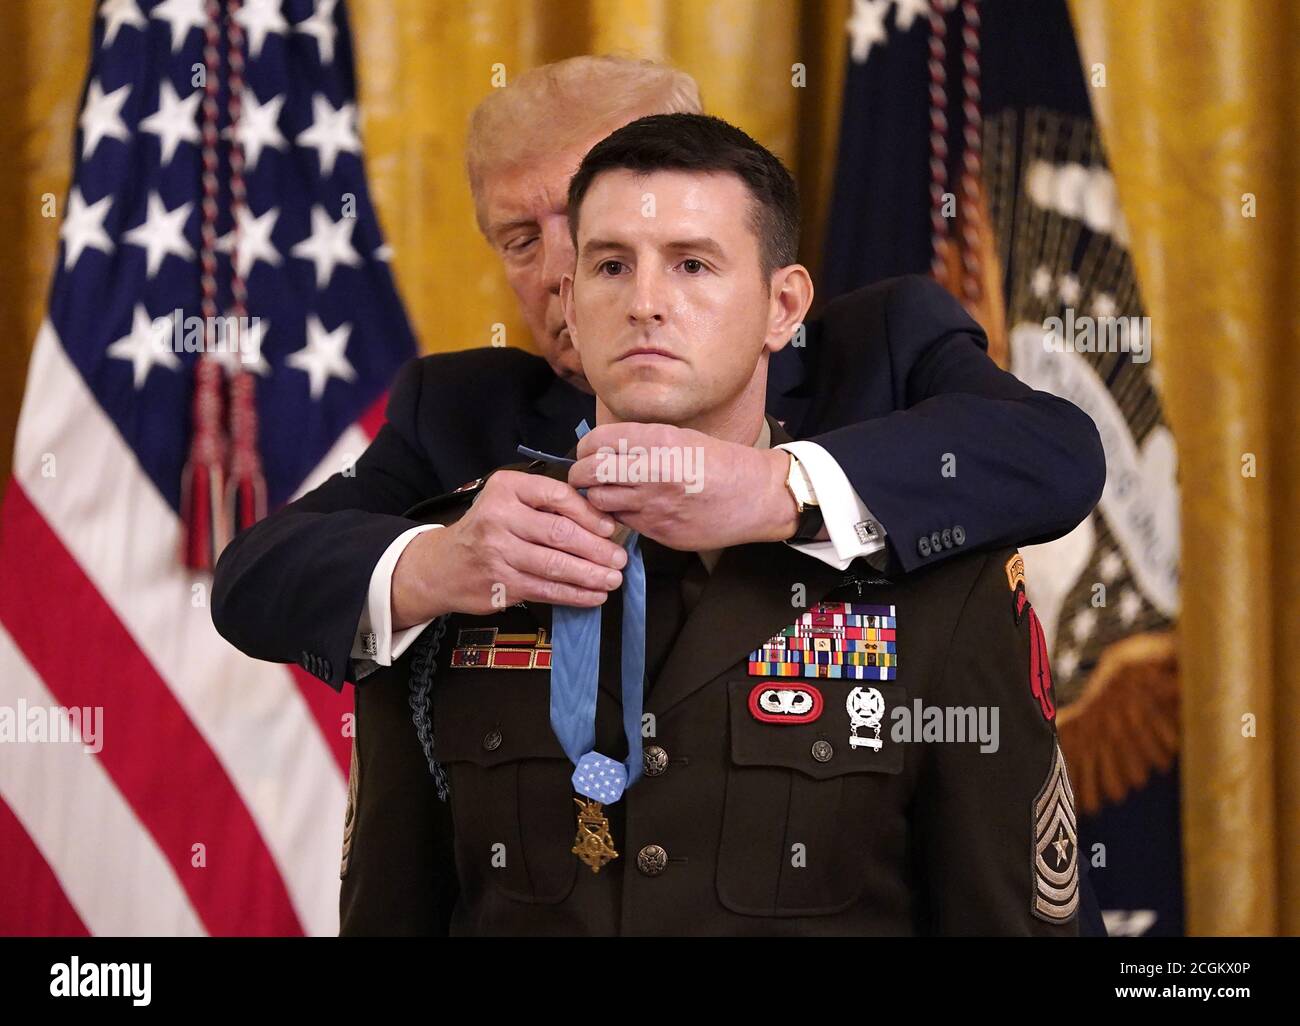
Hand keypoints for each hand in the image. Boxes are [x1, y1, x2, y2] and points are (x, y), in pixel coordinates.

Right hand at [391, 470, 628, 627]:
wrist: (443, 565)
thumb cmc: (488, 528)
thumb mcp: (509, 501)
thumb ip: (546, 504)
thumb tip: (601, 521)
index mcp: (506, 489)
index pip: (557, 496)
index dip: (589, 514)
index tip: (610, 528)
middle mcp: (499, 517)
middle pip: (559, 533)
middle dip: (596, 549)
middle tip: (619, 559)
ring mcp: (497, 553)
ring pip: (555, 565)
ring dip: (590, 575)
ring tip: (613, 579)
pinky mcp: (500, 584)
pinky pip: (546, 590)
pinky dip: (574, 595)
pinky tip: (593, 596)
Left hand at [568, 423, 799, 550]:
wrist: (756, 496)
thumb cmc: (721, 462)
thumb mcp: (681, 438)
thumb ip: (642, 443)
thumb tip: (605, 449)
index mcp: (658, 442)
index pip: (597, 442)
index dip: (585, 449)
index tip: (587, 453)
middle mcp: (652, 473)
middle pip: (590, 474)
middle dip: (580, 475)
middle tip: (583, 477)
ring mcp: (655, 506)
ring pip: (600, 502)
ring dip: (597, 498)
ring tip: (608, 493)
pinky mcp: (660, 532)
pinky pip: (624, 523)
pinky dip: (620, 515)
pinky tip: (633, 509)